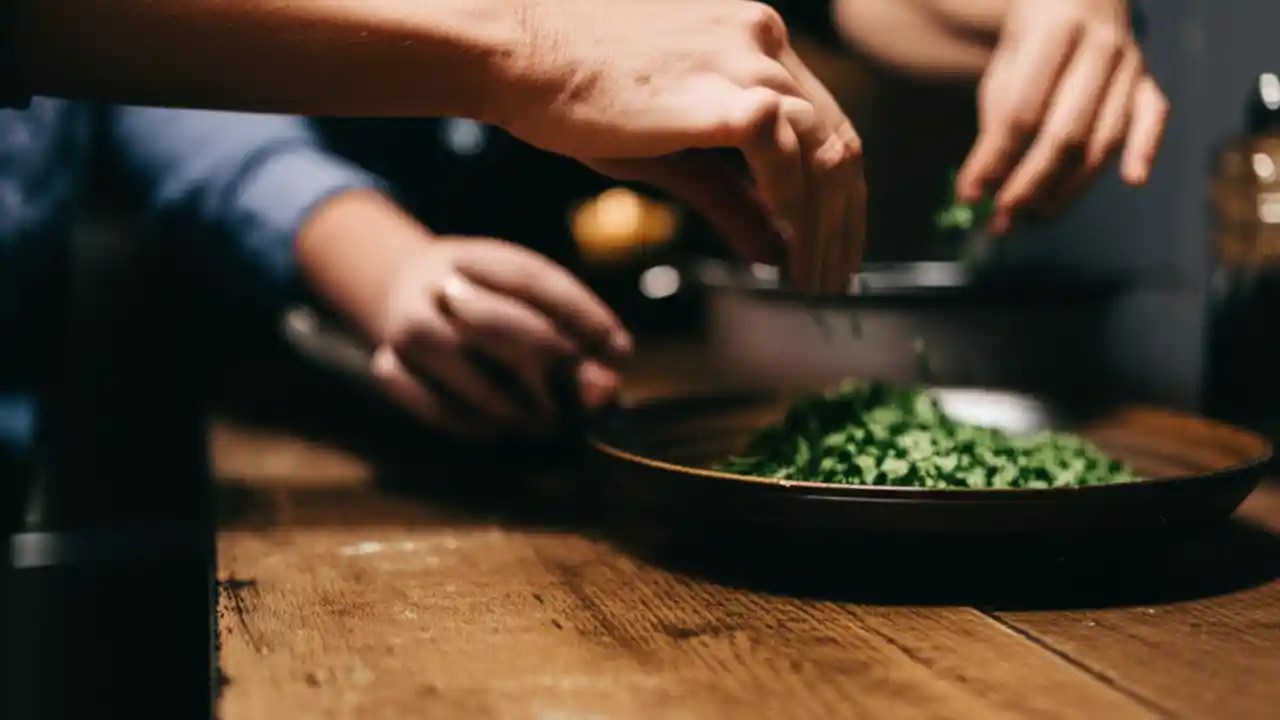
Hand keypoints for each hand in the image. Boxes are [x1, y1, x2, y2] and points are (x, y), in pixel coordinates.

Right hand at [369, 237, 629, 439]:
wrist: (413, 294)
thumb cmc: (499, 308)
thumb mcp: (539, 305)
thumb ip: (583, 340)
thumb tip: (605, 388)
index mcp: (480, 257)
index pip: (531, 279)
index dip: (580, 315)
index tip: (618, 349)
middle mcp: (436, 283)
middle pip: (492, 320)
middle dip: (545, 365)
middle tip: (578, 400)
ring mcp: (405, 322)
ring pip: (451, 358)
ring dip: (503, 401)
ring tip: (541, 424)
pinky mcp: (385, 362)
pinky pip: (418, 395)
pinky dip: (460, 418)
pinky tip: (493, 429)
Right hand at [496, 0, 864, 292]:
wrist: (514, 49)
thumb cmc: (574, 93)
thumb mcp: (667, 148)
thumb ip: (730, 196)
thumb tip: (776, 253)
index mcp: (753, 39)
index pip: (826, 123)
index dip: (838, 195)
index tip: (831, 247)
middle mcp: (763, 39)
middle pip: (840, 141)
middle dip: (845, 222)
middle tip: (833, 283)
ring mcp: (746, 59)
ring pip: (826, 152)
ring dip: (826, 228)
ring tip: (812, 283)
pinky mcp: (721, 90)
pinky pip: (786, 153)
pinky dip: (794, 206)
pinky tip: (783, 247)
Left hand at [956, 0, 1168, 234]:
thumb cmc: (1032, 38)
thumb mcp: (1003, 65)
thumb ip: (994, 121)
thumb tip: (980, 186)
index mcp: (1053, 30)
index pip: (1022, 111)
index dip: (994, 158)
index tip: (969, 194)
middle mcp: (1100, 46)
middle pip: (1066, 133)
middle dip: (1030, 184)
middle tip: (1002, 219)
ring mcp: (1130, 64)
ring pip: (1103, 139)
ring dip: (1068, 188)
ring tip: (1034, 217)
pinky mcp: (1146, 80)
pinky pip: (1152, 117)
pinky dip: (1145, 148)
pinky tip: (1133, 180)